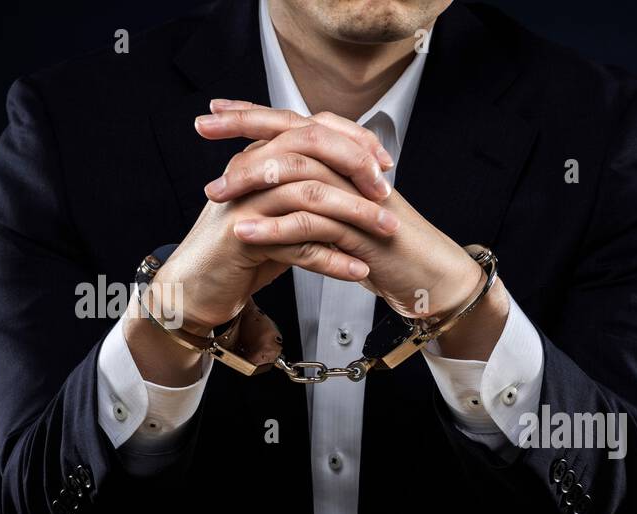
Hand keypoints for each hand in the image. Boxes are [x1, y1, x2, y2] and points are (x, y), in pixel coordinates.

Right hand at [125, 104, 399, 384]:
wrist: (199, 289)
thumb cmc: (247, 251)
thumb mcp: (282, 213)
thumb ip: (310, 190)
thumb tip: (358, 181)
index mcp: (263, 157)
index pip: (313, 129)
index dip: (353, 142)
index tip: (386, 164)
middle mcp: (252, 171)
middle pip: (310, 150)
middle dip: (356, 170)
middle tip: (388, 195)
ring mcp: (246, 203)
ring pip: (308, 196)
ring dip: (353, 215)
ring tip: (385, 232)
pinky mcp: (243, 239)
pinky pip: (297, 244)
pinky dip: (332, 259)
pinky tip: (358, 272)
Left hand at [198, 102, 510, 359]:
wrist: (433, 277)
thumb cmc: (393, 249)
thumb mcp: (352, 212)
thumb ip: (323, 192)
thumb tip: (283, 181)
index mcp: (349, 160)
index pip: (298, 124)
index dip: (255, 114)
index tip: (215, 113)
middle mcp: (353, 169)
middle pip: (294, 135)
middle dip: (243, 130)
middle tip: (202, 130)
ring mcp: (357, 198)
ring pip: (298, 174)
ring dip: (251, 182)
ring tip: (215, 195)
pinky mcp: (359, 231)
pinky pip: (310, 223)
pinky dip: (273, 228)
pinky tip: (243, 232)